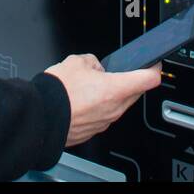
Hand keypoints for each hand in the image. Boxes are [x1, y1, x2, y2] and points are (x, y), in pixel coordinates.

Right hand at [44, 53, 161, 146]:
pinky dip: (99, 107)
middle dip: (130, 81)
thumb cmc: (57, 93)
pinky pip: (104, 116)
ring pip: (119, 105)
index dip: (154, 68)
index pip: (150, 79)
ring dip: (113, 95)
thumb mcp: (76, 62)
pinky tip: (84, 100)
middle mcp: (114, 108)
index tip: (152, 63)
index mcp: (115, 89)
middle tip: (117, 72)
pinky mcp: (94, 131)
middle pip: (136, 93)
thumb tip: (95, 67)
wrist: (40, 117)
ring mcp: (105, 122)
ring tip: (93, 86)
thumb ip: (93, 62)